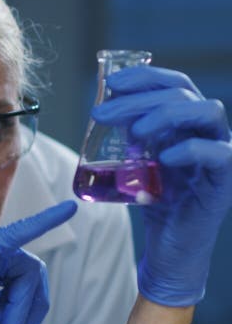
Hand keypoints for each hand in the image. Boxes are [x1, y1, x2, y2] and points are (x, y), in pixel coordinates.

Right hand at [0, 201, 76, 323]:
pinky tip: (67, 211)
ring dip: (22, 305)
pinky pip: (21, 234)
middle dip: (26, 308)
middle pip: (27, 274)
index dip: (26, 302)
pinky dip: (46, 221)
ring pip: (27, 271)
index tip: (32, 319)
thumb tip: (15, 308)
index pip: (16, 276)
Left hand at [93, 66, 231, 306]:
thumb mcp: (133, 159)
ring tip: (135, 132)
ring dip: (167, 114)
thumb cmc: (153, 199)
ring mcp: (219, 153)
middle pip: (182, 95)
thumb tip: (104, 107)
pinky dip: (189, 149)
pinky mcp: (224, 180)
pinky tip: (163, 157)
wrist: (168, 246)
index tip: (112, 82)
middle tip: (103, 113)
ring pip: (208, 112)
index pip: (174, 84)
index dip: (145, 77)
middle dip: (139, 99)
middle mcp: (206, 131)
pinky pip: (218, 154)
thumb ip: (126, 135)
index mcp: (185, 122)